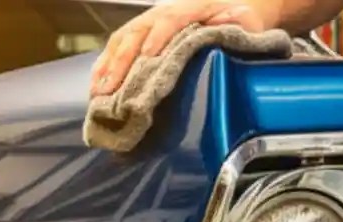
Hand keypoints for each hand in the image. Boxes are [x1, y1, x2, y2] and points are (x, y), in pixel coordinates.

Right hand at [91, 1, 268, 96]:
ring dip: (107, 66)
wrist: (233, 6)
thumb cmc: (239, 20)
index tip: (149, 57)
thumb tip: (230, 22)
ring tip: (97, 93)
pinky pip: (117, 47)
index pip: (170, 20)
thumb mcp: (246, 21)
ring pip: (122, 40)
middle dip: (120, 62)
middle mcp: (163, 13)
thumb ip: (237, 22)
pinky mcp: (141, 34)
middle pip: (136, 33)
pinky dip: (104, 66)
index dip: (159, 37)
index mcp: (190, 8)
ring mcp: (149, 22)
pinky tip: (96, 86)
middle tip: (108, 90)